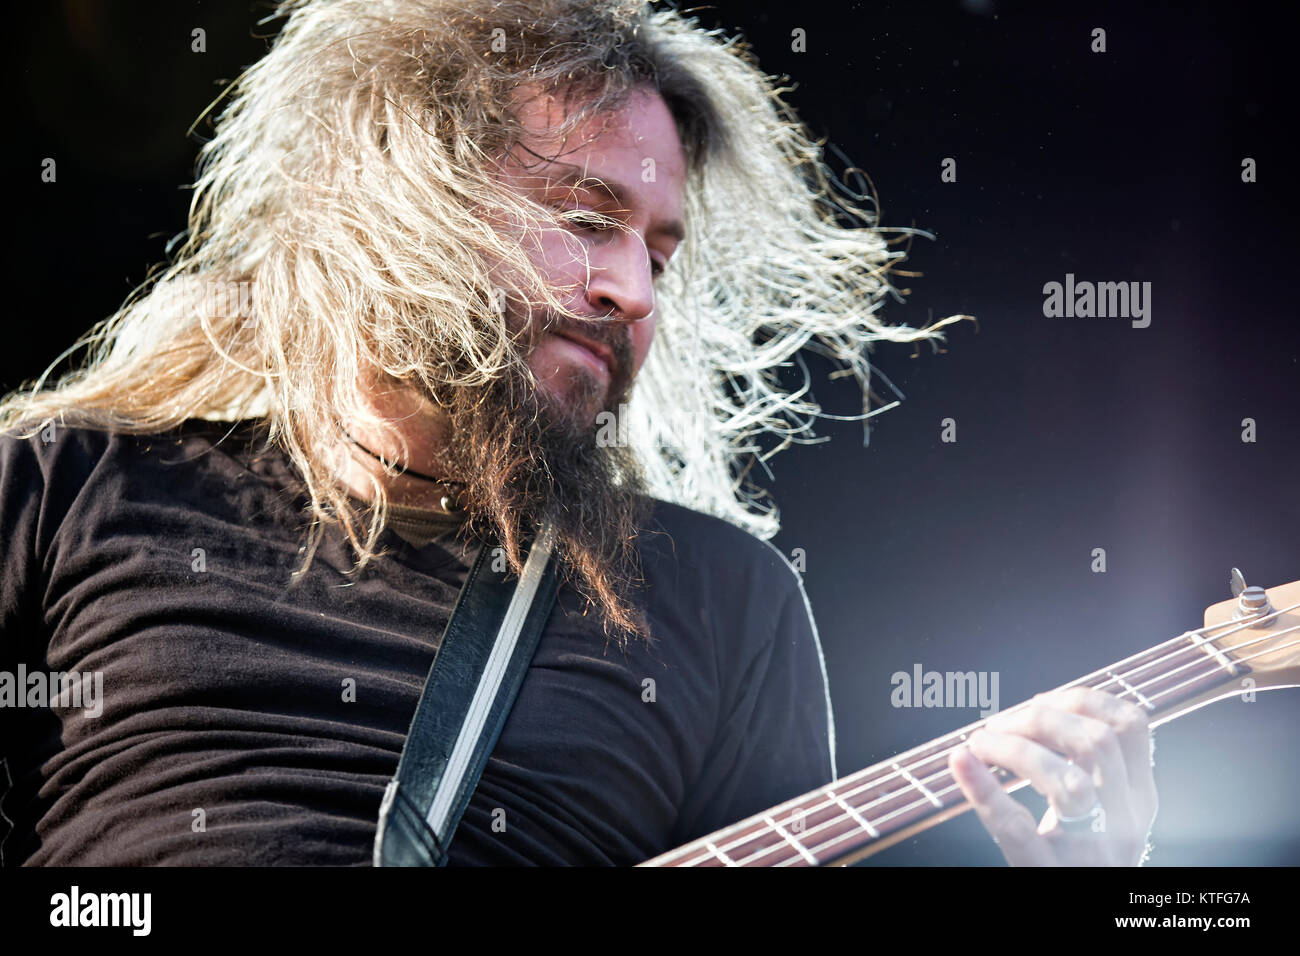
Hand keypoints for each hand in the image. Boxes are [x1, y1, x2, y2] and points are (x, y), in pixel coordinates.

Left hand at [947, 687, 1157, 864]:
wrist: (1083, 908)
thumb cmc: (1082, 858)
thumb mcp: (1104, 809)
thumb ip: (1088, 763)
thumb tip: (1042, 704)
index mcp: (1139, 799)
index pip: (1131, 725)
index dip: (1082, 699)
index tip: (1037, 702)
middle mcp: (1125, 823)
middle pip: (1097, 743)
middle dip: (1038, 718)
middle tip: (995, 726)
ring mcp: (1091, 853)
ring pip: (1071, 782)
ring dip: (1014, 748)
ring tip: (981, 745)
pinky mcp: (1048, 875)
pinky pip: (1017, 829)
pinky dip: (983, 790)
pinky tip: (959, 763)